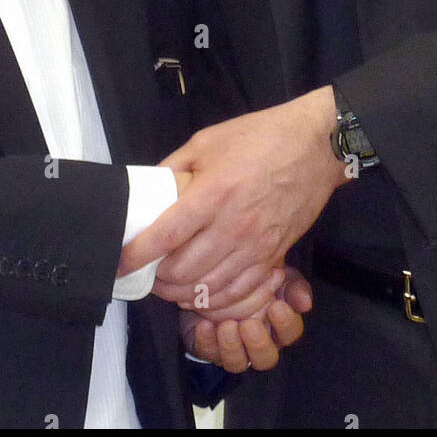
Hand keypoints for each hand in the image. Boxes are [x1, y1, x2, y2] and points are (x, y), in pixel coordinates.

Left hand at [120, 87, 347, 305]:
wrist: (316, 146)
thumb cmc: (260, 137)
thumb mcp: (207, 141)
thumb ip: (174, 168)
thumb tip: (148, 189)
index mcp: (213, 193)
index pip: (165, 236)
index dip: (137, 255)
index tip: (120, 263)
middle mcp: (233, 226)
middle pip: (183, 272)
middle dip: (157, 279)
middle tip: (146, 273)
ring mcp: (256, 246)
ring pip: (209, 288)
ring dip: (182, 293)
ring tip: (169, 285)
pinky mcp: (274, 256)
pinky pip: (239, 292)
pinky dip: (216, 300)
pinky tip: (203, 293)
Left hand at [180, 269, 311, 372]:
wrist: (219, 274)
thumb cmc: (255, 277)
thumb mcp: (278, 275)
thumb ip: (294, 287)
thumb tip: (305, 303)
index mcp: (279, 326)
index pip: (290, 333)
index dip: (285, 323)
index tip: (276, 305)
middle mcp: (258, 344)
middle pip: (266, 359)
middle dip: (258, 344)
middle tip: (249, 324)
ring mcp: (234, 350)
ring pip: (237, 363)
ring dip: (231, 346)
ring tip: (225, 326)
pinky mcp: (210, 348)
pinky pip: (208, 353)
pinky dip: (207, 341)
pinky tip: (205, 324)